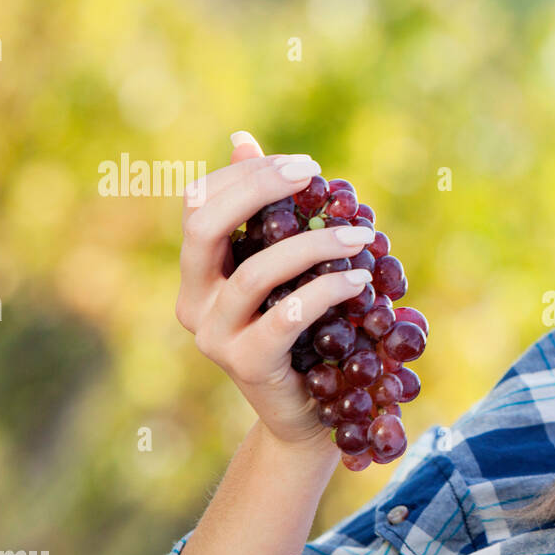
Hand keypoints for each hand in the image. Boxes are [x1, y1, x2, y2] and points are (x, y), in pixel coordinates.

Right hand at [174, 131, 376, 448]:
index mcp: (197, 272)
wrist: (308, 415)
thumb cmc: (302, 336)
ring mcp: (215, 336)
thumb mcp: (285, 270)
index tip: (303, 165)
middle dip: (260, 189)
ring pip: (254, 273)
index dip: (246, 174)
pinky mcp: (247, 364)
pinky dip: (325, 293)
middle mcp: (194, 302)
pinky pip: (285, 317)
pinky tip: (358, 281)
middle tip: (313, 175)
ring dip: (312, 246)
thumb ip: (265, 213)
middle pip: (205, 225)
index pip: (199, 203)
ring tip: (359, 238)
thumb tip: (242, 139)